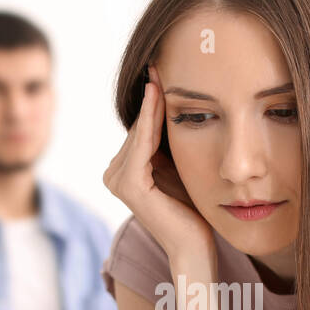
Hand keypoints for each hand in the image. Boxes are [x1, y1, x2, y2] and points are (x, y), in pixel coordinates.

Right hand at [103, 63, 214, 262]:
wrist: (196, 247)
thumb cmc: (194, 210)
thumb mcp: (179, 166)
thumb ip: (169, 143)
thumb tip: (177, 105)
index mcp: (124, 171)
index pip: (140, 129)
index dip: (152, 101)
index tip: (161, 69)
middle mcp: (114, 174)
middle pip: (138, 128)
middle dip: (151, 97)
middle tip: (160, 62)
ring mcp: (117, 180)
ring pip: (139, 132)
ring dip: (152, 103)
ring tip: (161, 72)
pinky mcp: (128, 185)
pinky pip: (142, 143)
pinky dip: (150, 118)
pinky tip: (159, 95)